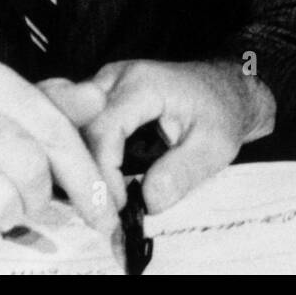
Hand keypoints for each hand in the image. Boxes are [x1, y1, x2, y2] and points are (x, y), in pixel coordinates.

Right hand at [0, 54, 119, 255]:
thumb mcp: (1, 112)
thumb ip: (51, 107)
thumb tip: (98, 99)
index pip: (53, 127)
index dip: (85, 175)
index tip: (105, 210)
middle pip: (32, 168)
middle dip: (40, 199)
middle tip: (27, 206)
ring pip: (3, 201)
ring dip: (7, 220)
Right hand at [74, 59, 275, 213]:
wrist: (224, 88)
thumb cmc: (221, 112)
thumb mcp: (215, 146)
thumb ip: (182, 172)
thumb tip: (147, 202)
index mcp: (143, 84)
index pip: (103, 130)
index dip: (103, 174)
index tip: (116, 209)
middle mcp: (115, 78)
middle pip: (77, 127)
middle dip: (83, 174)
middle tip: (98, 216)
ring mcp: (103, 86)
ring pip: (71, 128)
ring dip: (78, 168)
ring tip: (95, 206)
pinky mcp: (100, 100)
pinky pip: (79, 128)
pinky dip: (83, 160)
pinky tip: (94, 188)